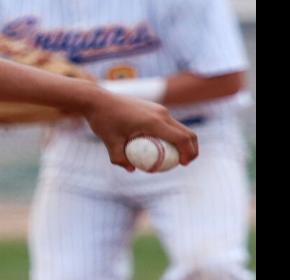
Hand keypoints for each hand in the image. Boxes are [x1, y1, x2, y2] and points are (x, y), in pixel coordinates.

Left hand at [81, 94, 197, 171]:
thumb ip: (120, 159)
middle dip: (191, 150)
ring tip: (175, 158)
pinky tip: (163, 147)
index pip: (182, 138)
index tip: (183, 165)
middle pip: (187, 133)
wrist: (98, 100)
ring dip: (183, 143)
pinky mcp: (155, 109)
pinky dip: (173, 136)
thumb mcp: (110, 143)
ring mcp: (159, 110)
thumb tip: (132, 169)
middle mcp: (161, 114)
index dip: (188, 153)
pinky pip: (170, 124)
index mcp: (154, 122)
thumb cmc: (103, 120)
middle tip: (184, 163)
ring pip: (180, 128)